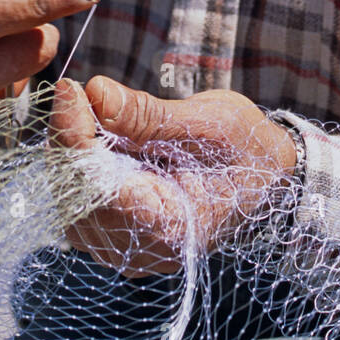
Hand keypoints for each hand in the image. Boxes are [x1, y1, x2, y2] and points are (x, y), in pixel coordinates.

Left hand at [49, 76, 296, 277]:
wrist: (270, 181)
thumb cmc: (248, 151)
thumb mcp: (209, 122)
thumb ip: (147, 114)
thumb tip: (95, 89)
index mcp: (169, 228)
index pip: (96, 187)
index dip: (74, 135)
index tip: (69, 88)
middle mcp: (140, 250)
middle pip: (75, 196)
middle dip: (69, 139)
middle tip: (76, 92)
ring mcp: (126, 249)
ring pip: (70, 200)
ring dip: (71, 151)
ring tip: (87, 111)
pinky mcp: (118, 236)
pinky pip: (80, 202)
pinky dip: (80, 164)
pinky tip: (94, 135)